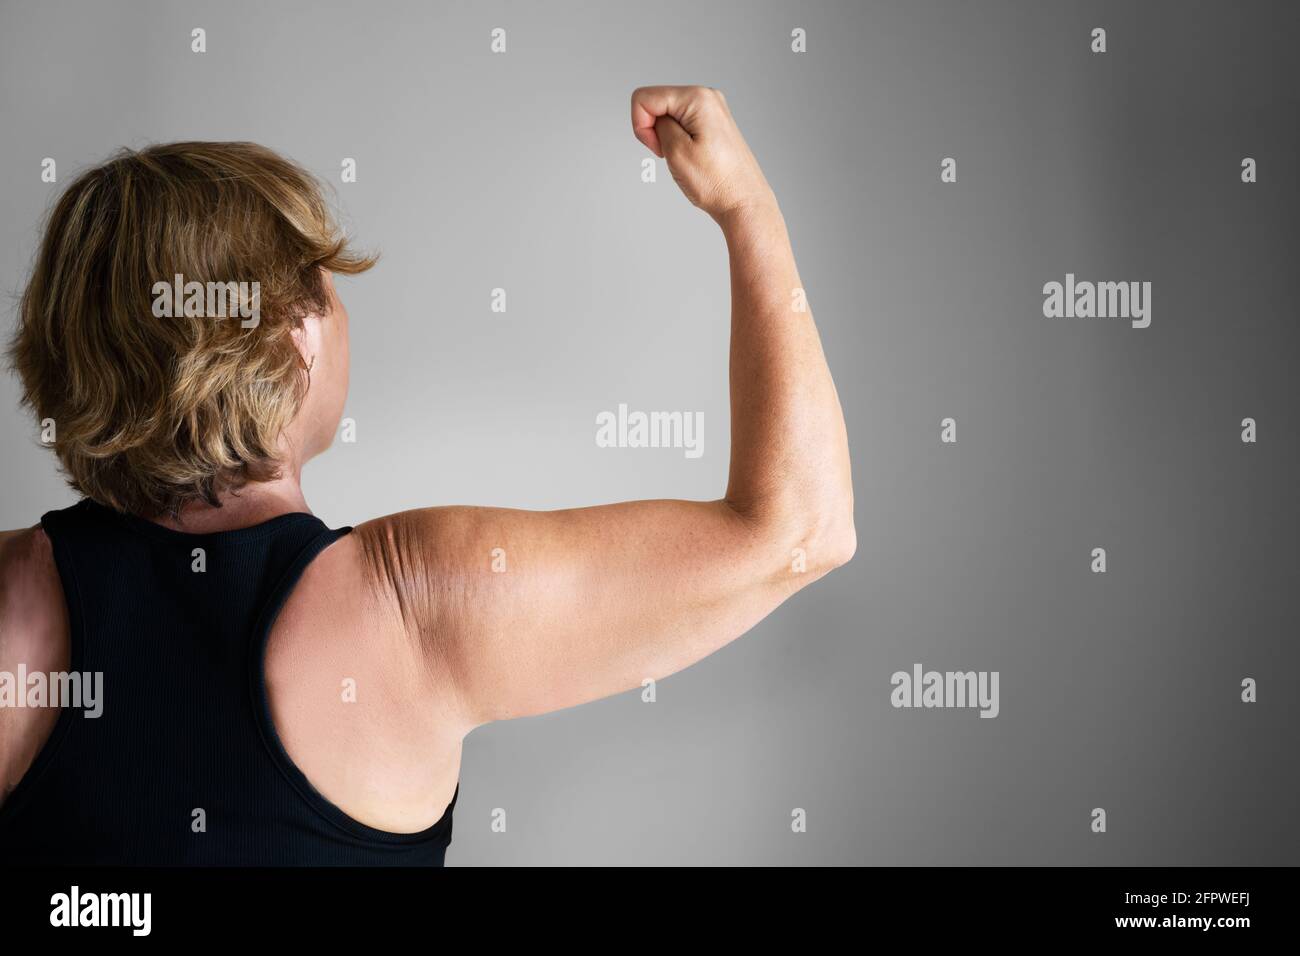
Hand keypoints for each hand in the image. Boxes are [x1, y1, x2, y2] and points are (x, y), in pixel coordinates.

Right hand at [631, 85, 775, 221]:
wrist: (744, 202)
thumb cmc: (717, 183)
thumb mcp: (676, 151)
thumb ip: (658, 124)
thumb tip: (655, 115)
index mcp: (697, 98)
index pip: (645, 98)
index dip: (641, 125)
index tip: (657, 149)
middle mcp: (707, 97)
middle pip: (657, 104)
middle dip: (654, 130)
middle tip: (672, 156)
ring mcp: (712, 110)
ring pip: (668, 115)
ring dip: (667, 137)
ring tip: (685, 158)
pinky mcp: (713, 123)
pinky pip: (682, 124)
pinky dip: (678, 141)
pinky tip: (692, 157)